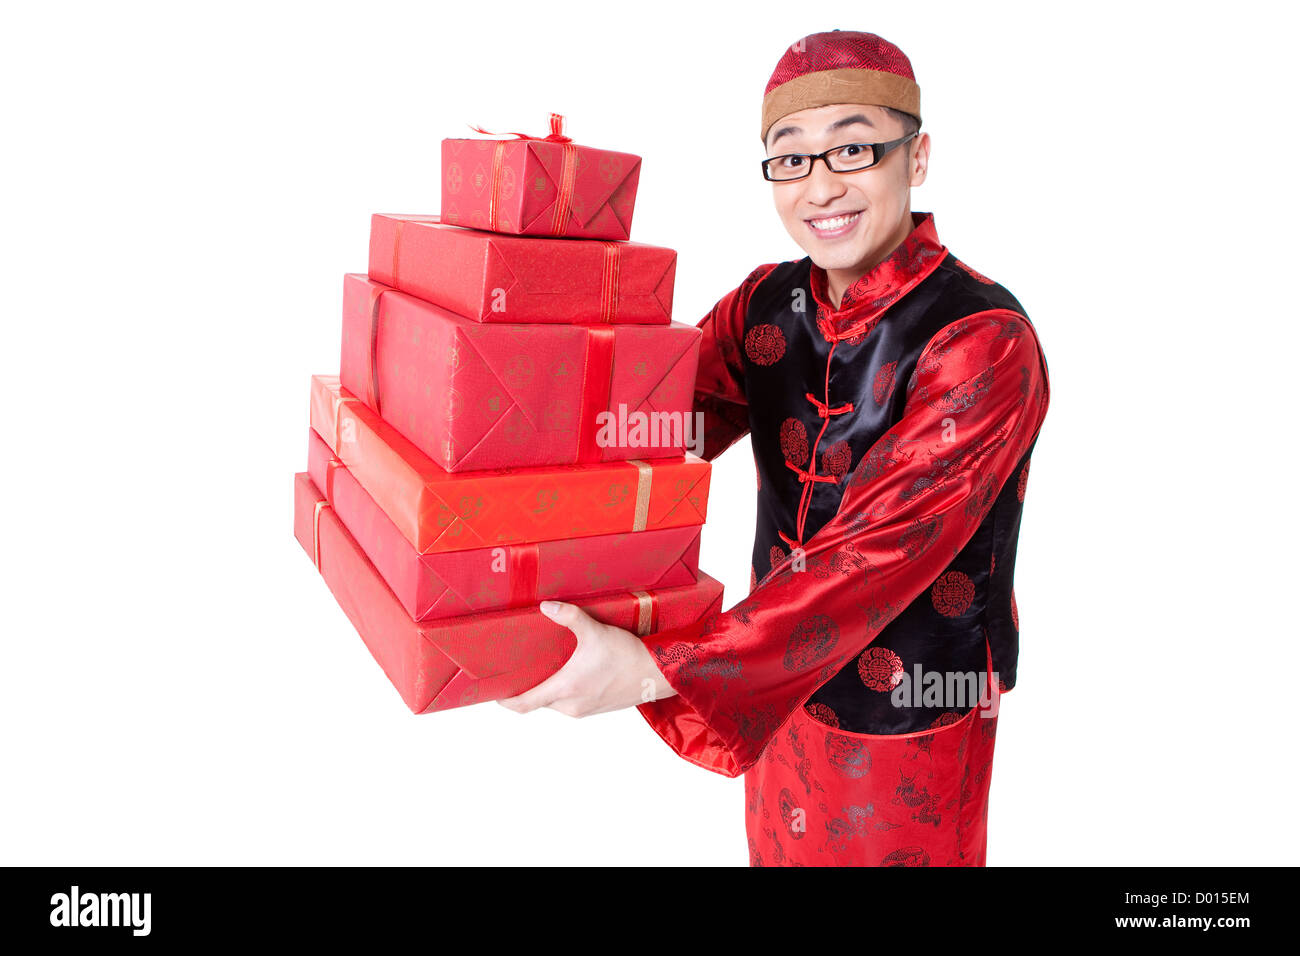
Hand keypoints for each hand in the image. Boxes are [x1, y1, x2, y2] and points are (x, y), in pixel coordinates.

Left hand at [496, 601, 677, 716]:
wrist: (657, 674)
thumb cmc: (627, 656)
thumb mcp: (595, 632)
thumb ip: (569, 617)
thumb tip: (546, 606)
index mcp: (564, 690)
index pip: (523, 704)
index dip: (505, 700)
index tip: (494, 692)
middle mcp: (571, 706)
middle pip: (537, 702)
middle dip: (527, 687)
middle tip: (519, 669)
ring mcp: (584, 709)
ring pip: (555, 702)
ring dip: (547, 688)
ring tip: (544, 667)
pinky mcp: (596, 708)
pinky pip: (571, 702)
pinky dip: (564, 691)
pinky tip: (570, 672)